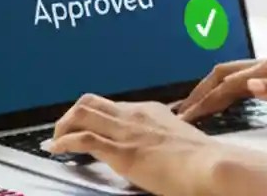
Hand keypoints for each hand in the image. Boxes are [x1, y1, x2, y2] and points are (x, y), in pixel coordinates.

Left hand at [49, 94, 229, 195]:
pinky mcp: (122, 152)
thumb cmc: (204, 161)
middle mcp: (136, 115)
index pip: (113, 106)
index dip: (94, 116)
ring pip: (82, 113)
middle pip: (91, 102)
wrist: (211, 166)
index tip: (86, 126)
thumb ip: (164, 142)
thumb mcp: (180, 142)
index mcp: (151, 111)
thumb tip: (160, 153)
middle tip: (62, 130)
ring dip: (63, 125)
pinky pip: (83, 140)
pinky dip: (65, 142)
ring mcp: (127, 132)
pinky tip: (57, 149)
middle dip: (71, 115)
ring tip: (55, 139)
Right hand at [175, 55, 266, 120]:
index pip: (230, 83)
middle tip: (181, 111)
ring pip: (232, 73)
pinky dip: (226, 88)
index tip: (187, 117)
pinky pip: (244, 78)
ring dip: (210, 87)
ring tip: (194, 104)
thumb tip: (250, 84)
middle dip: (200, 91)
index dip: (207, 100)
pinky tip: (224, 98)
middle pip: (224, 73)